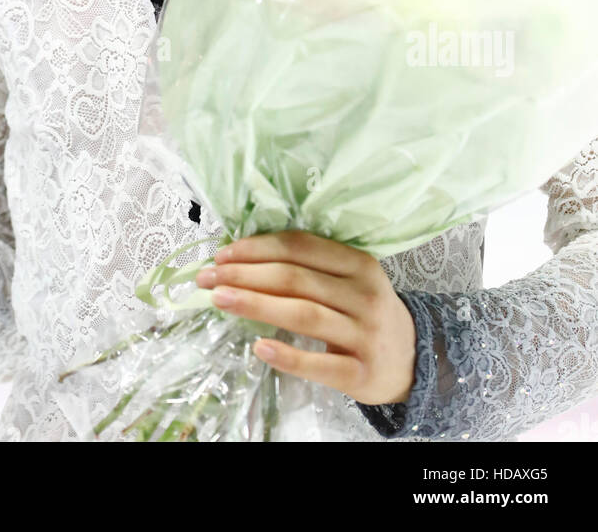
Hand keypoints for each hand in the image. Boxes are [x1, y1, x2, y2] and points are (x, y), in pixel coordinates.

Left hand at [194, 228, 416, 405]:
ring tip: (220, 300)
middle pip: (295, 278)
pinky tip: (259, 347)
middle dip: (245, 275)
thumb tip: (242, 258)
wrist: (412, 359)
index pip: (300, 247)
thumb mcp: (349, 281)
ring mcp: (365, 334)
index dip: (257, 248)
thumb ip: (309, 267)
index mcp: (358, 263)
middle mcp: (364, 294)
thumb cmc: (365, 312)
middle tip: (207, 278)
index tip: (221, 254)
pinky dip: (288, 355)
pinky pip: (320, 363)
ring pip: (303, 313)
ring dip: (256, 305)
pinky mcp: (361, 372)